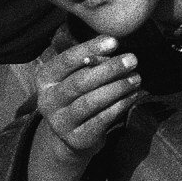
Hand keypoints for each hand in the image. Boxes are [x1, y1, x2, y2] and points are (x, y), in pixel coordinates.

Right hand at [27, 36, 140, 180]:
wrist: (71, 137)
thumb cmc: (78, 97)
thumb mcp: (76, 76)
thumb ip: (89, 60)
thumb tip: (110, 44)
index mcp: (45, 79)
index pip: (66, 60)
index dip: (90, 49)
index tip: (114, 41)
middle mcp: (48, 101)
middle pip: (80, 82)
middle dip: (109, 69)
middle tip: (132, 60)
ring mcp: (60, 122)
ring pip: (91, 101)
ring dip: (117, 88)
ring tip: (136, 78)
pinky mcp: (77, 138)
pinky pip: (101, 120)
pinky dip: (119, 106)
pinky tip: (132, 96)